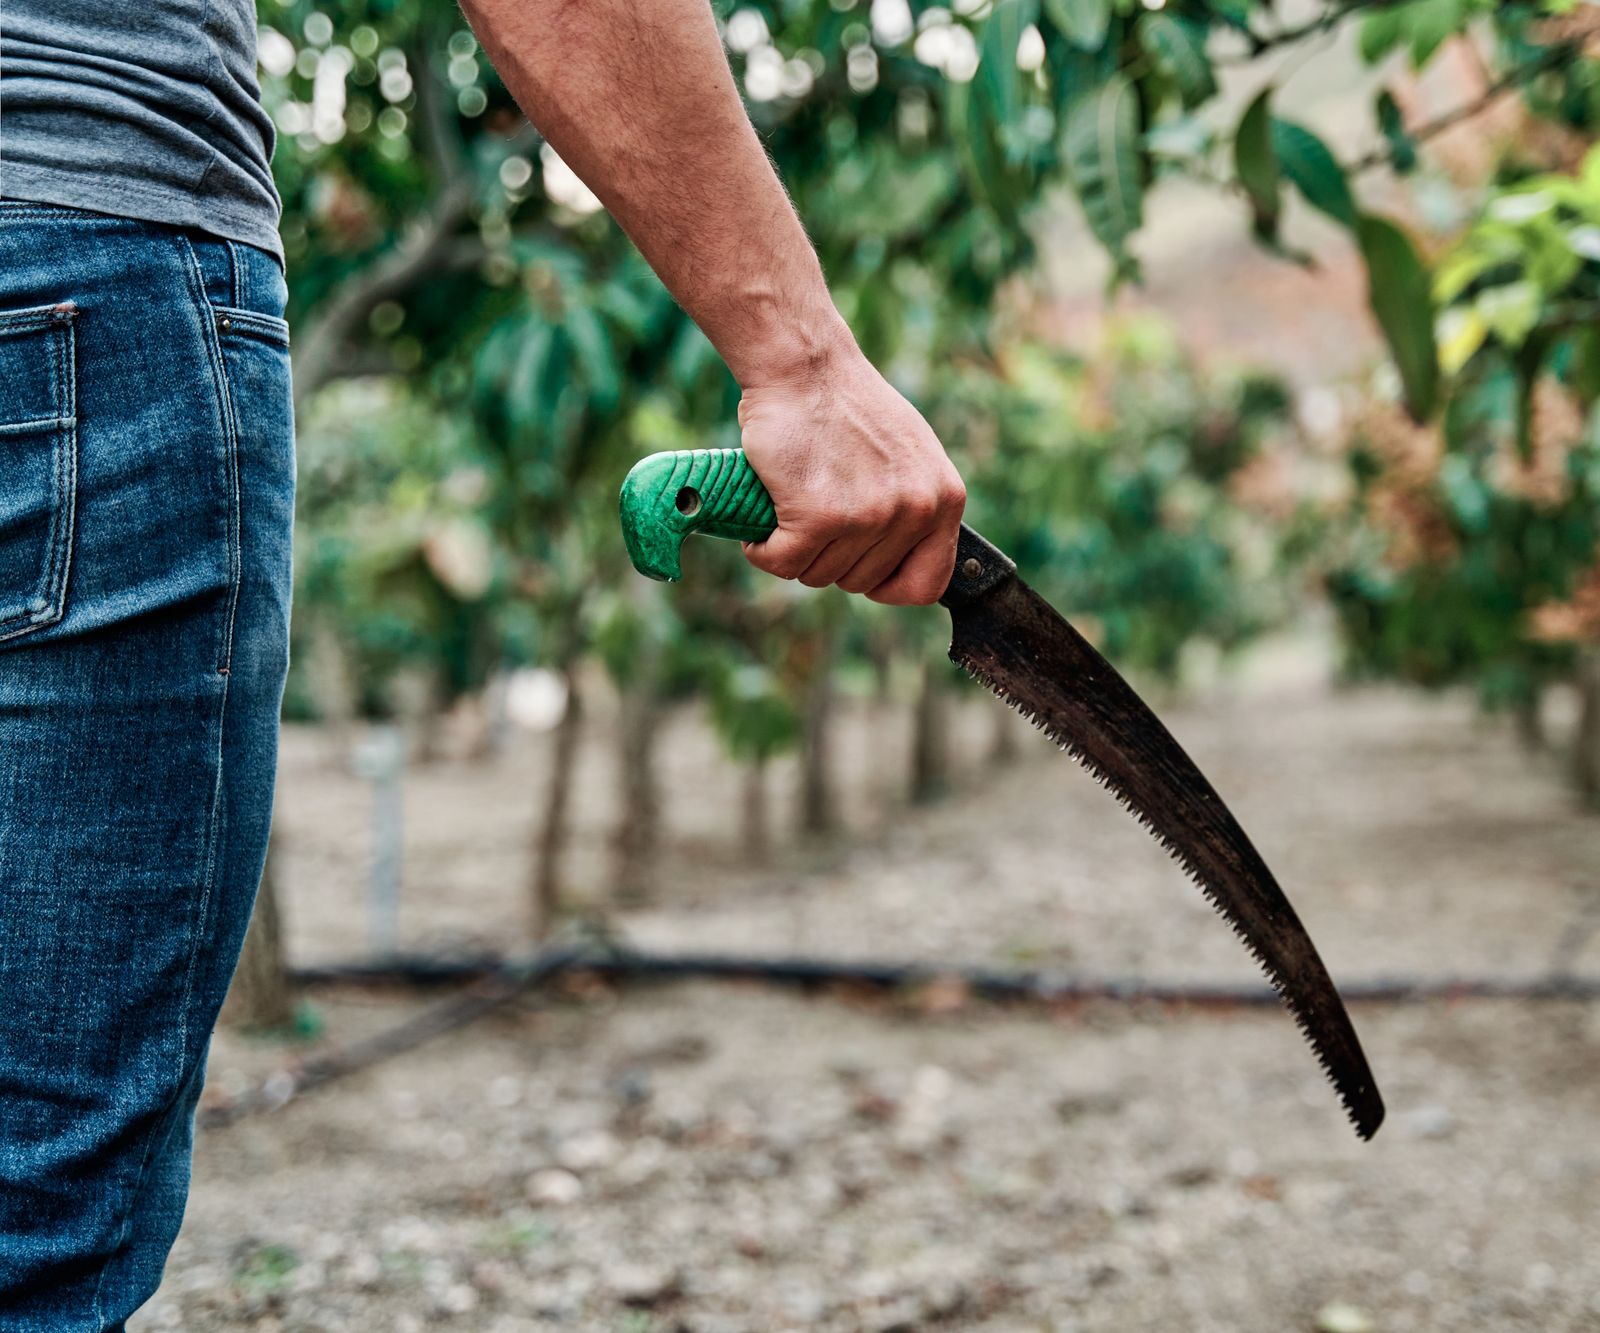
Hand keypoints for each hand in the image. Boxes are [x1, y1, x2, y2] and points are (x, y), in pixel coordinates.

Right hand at [737, 343, 966, 605]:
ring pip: (819, 575)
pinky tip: (761, 527)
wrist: (804, 365)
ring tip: (787, 508)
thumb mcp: (907, 454)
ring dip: (793, 552)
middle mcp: (915, 511)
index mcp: (944, 499)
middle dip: (829, 559)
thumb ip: (913, 503)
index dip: (888, 586)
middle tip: (810, 516)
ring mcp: (869, 517)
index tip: (861, 569)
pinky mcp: (820, 518)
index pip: (928, 583)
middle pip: (862, 582)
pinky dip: (763, 551)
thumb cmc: (845, 404)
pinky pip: (783, 563)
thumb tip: (904, 554)